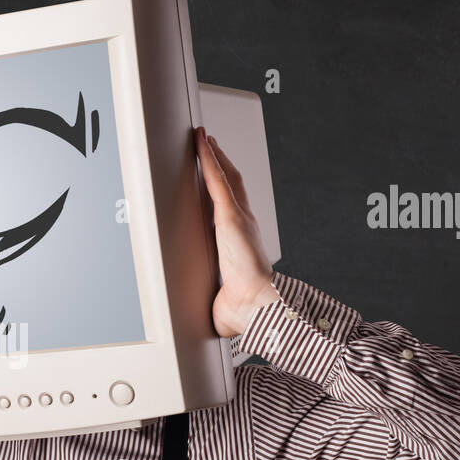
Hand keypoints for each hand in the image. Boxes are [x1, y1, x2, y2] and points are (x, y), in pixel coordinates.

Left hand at [194, 126, 278, 337]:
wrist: (258, 306)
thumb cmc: (246, 308)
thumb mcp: (222, 299)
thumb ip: (215, 301)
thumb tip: (209, 321)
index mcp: (241, 242)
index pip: (231, 208)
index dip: (224, 190)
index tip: (215, 177)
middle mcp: (243, 225)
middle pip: (231, 185)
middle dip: (220, 163)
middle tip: (209, 146)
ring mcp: (238, 219)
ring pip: (224, 177)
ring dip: (213, 155)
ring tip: (203, 138)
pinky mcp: (231, 216)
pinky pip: (217, 181)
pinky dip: (209, 159)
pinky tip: (202, 143)